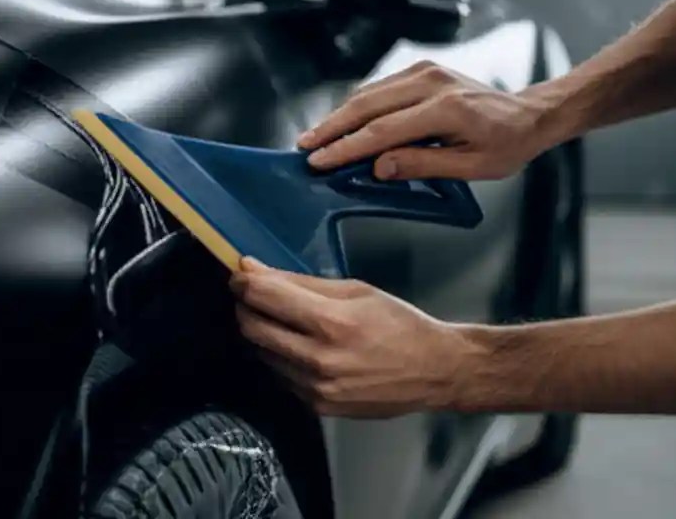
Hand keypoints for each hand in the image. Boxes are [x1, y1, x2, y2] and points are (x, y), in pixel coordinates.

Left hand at [229, 257, 478, 417]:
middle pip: (251, 327)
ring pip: (261, 352)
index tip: (240, 275)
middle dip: (246, 306)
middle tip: (257, 296)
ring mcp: (315, 387)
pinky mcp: (317, 406)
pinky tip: (303, 347)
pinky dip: (281, 357)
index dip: (243, 282)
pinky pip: (280, 375)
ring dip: (263, 332)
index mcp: (331, 322)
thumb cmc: (399, 324)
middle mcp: (318, 358)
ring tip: (286, 321)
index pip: (262, 297)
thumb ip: (299, 282)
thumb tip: (253, 270)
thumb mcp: (354, 290)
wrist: (435, 372)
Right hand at [297, 61, 558, 179]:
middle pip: (366, 105)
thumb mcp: (472, 167)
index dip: (346, 148)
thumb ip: (423, 165)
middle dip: (331, 127)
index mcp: (446, 109)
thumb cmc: (507, 145)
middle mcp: (432, 83)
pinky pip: (379, 88)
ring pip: (368, 93)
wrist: (529, 114)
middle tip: (305, 147)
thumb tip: (378, 167)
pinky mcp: (421, 69)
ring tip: (316, 138)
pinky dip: (357, 107)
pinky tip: (341, 123)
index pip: (382, 131)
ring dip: (339, 116)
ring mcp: (425, 71)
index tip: (320, 161)